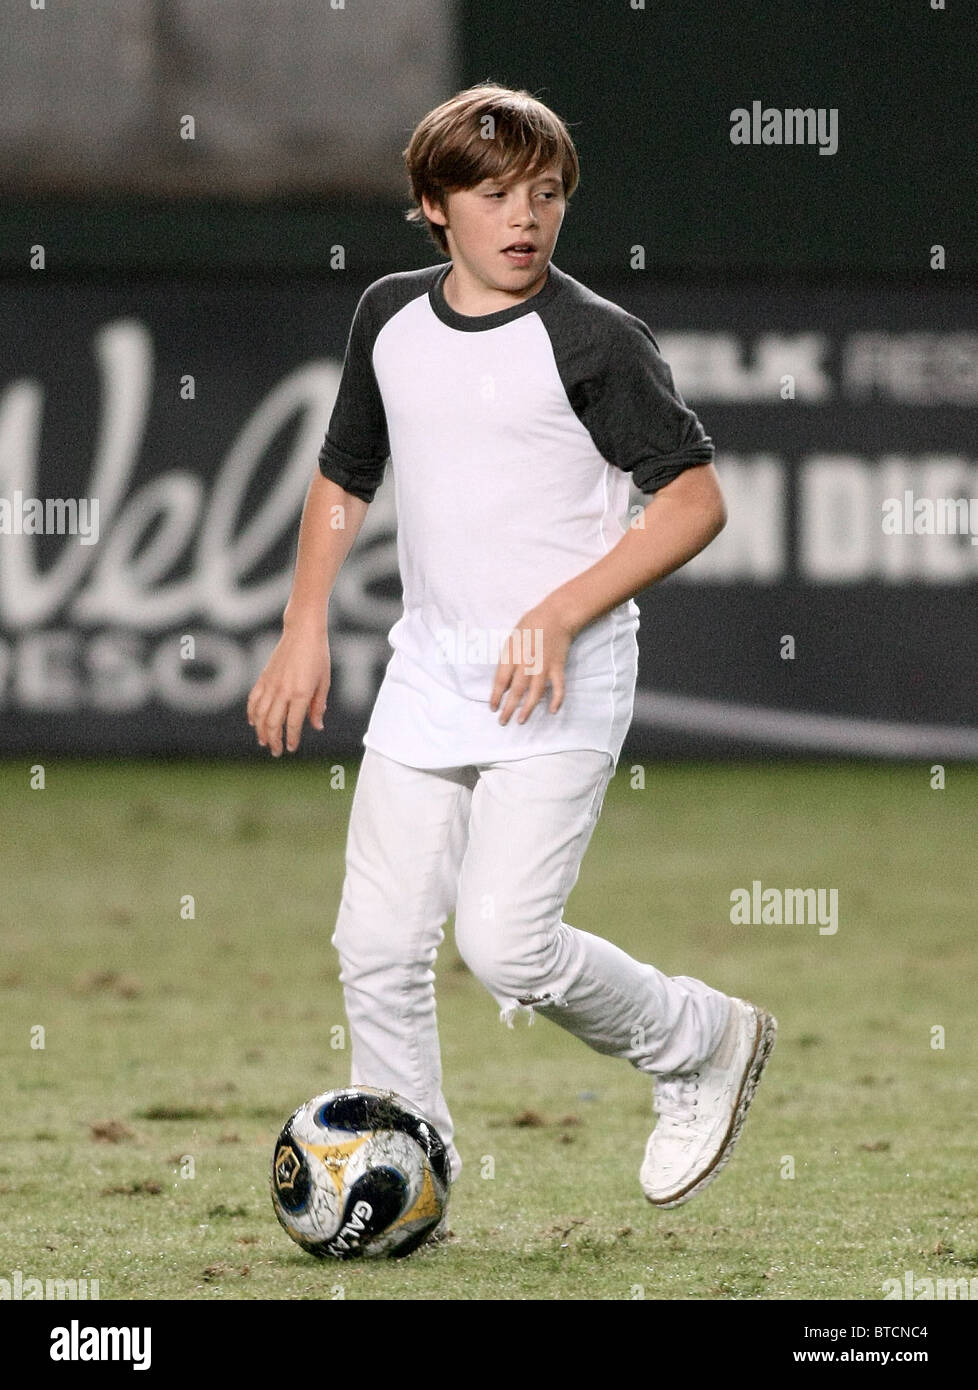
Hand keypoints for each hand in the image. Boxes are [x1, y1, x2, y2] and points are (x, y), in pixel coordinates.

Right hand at [246, 626, 330, 755]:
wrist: (302, 631)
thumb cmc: (318, 655)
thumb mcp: (324, 682)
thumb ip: (318, 706)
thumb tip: (317, 726)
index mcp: (301, 693)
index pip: (293, 724)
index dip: (291, 739)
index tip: (290, 748)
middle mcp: (283, 691)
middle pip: (273, 723)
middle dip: (274, 740)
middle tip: (276, 751)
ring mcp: (271, 684)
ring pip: (260, 714)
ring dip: (260, 730)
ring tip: (263, 741)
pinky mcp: (264, 677)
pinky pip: (253, 699)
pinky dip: (251, 712)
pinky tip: (253, 722)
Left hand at [489, 598, 576, 725]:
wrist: (556, 616)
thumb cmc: (530, 625)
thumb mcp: (512, 639)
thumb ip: (508, 660)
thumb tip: (505, 682)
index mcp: (513, 654)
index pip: (501, 680)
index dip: (496, 696)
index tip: (493, 708)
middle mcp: (527, 663)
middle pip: (516, 691)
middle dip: (508, 708)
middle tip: (503, 722)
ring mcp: (544, 666)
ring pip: (535, 693)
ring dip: (528, 709)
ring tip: (521, 720)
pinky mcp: (558, 667)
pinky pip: (558, 687)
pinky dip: (556, 699)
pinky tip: (552, 711)